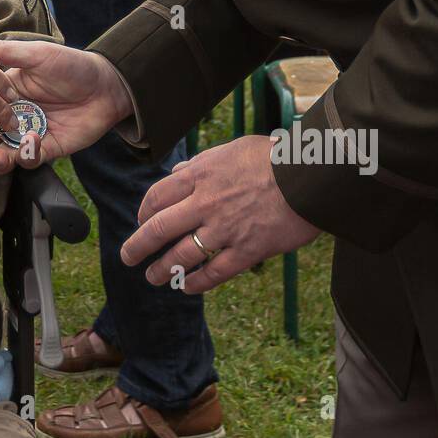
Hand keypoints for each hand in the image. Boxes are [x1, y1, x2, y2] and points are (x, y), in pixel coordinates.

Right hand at [0, 39, 133, 172]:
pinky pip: (29, 158)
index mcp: (5, 91)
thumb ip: (4, 52)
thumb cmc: (71, 65)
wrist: (106, 86)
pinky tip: (31, 143)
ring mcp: (28, 132)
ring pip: (3, 152)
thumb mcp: (36, 55)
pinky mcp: (47, 148)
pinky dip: (26, 155)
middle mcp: (12, 114)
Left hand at [121, 135, 319, 293]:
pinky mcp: (247, 250)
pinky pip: (214, 273)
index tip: (140, 221)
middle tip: (127, 257)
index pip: (157, 197)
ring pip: (181, 255)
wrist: (310, 175)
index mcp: (200, 176)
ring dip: (161, 269)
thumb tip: (177, 174)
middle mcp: (205, 203)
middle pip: (159, 229)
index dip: (143, 212)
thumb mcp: (230, 150)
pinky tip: (185, 287)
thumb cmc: (273, 158)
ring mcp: (225, 229)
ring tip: (152, 277)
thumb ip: (200, 164)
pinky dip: (195, 283)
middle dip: (137, 246)